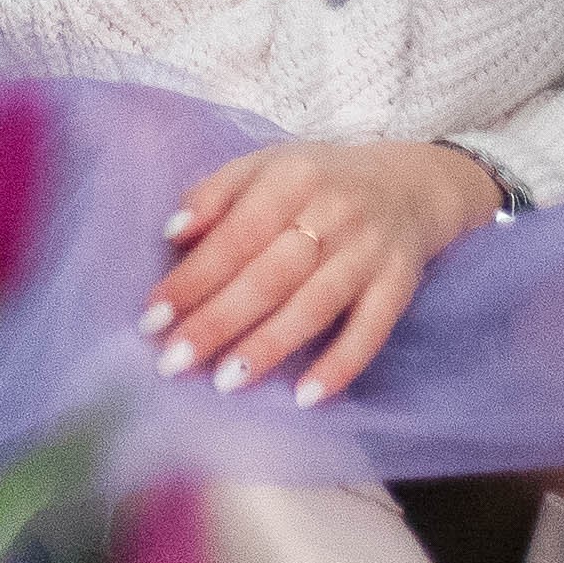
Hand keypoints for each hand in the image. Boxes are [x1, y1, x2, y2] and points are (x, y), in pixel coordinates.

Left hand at [138, 135, 501, 408]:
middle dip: (218, 321)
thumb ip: (217, 193)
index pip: (235, 235)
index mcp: (293, 177)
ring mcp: (369, 253)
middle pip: (269, 276)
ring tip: (225, 381)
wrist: (409, 185)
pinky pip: (370, 332)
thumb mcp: (266, 165)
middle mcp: (333, 213)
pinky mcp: (398, 286)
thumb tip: (172, 233)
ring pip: (313, 306)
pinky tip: (307, 397)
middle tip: (173, 360)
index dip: (193, 277)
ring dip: (268, 347)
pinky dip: (340, 365)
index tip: (153, 316)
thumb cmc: (319, 182)